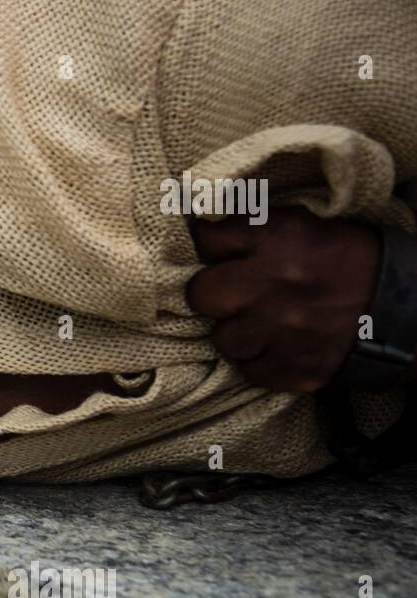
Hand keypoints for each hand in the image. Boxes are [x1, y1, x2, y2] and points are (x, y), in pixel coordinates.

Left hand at [186, 209, 378, 392]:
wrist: (409, 308)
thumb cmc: (353, 261)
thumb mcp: (309, 225)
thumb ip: (258, 229)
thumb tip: (206, 226)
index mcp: (278, 239)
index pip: (208, 239)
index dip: (208, 246)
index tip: (216, 252)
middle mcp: (271, 285)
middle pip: (201, 294)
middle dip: (213, 294)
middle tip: (233, 295)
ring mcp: (281, 331)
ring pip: (223, 339)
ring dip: (238, 333)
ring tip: (261, 324)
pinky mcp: (293, 369)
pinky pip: (249, 371)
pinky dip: (260, 362)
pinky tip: (278, 347)